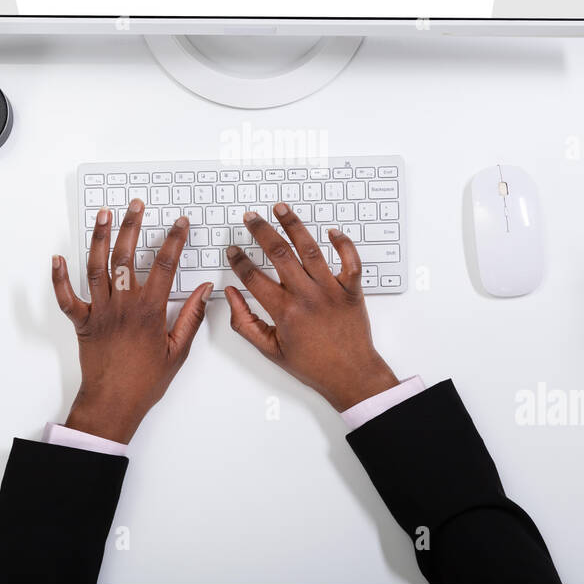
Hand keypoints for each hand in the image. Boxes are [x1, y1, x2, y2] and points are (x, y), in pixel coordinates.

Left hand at [51, 200, 210, 442]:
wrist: (113, 403)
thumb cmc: (145, 381)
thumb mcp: (178, 351)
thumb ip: (192, 317)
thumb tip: (205, 291)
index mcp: (149, 312)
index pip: (165, 266)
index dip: (174, 240)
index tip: (180, 223)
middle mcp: (123, 306)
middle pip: (126, 257)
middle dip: (132, 226)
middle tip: (136, 205)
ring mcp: (99, 312)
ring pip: (97, 267)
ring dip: (99, 238)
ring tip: (104, 215)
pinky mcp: (81, 323)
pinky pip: (67, 298)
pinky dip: (59, 278)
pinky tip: (57, 259)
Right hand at [223, 203, 397, 411]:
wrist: (350, 375)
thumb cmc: (312, 365)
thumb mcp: (270, 349)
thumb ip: (245, 322)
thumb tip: (232, 295)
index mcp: (284, 311)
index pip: (254, 277)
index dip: (239, 260)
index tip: (233, 250)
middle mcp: (307, 296)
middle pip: (279, 253)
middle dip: (261, 231)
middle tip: (250, 217)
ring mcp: (331, 290)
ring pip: (310, 249)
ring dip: (293, 225)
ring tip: (280, 208)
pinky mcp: (352, 290)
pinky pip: (350, 261)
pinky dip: (343, 243)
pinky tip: (332, 231)